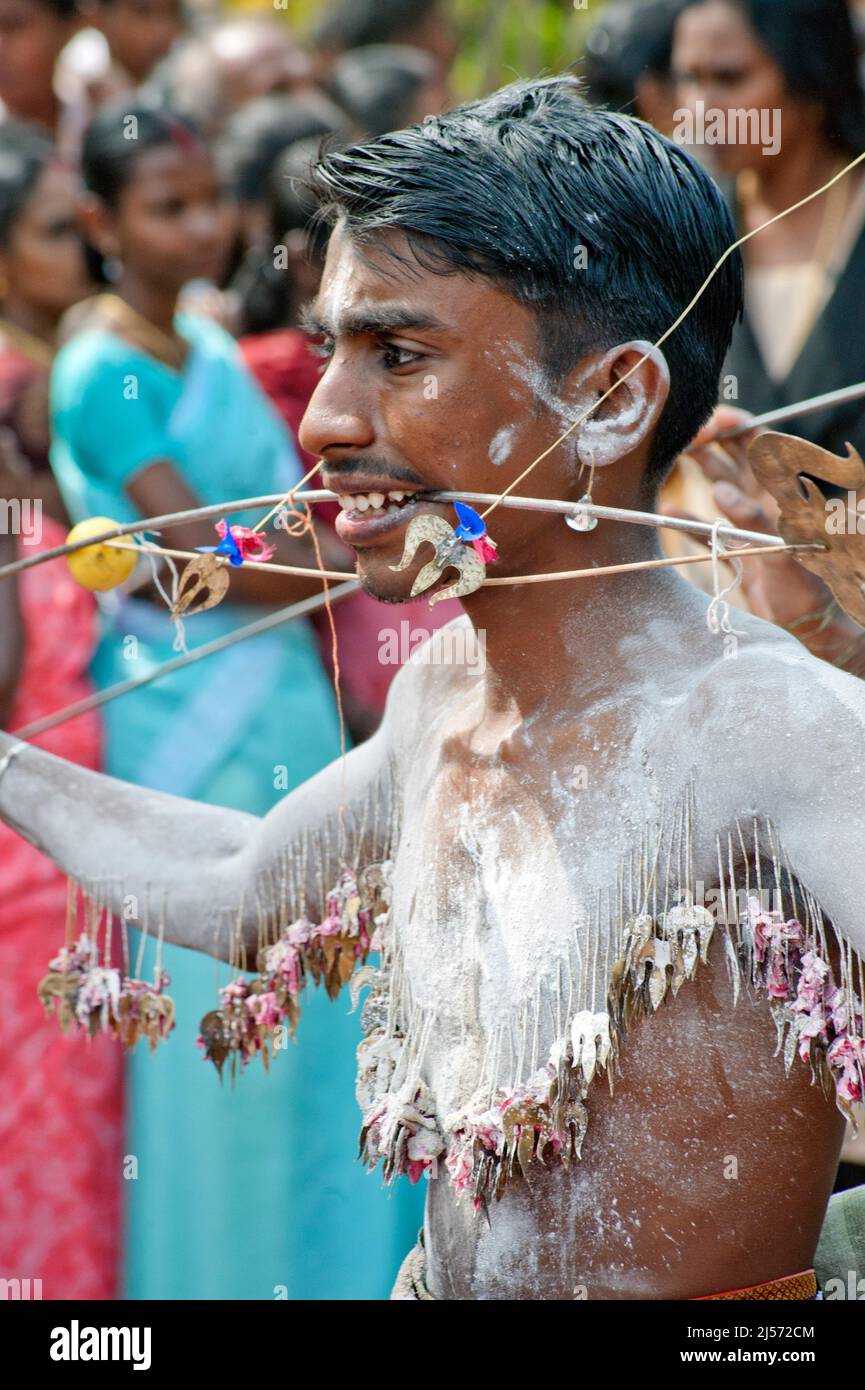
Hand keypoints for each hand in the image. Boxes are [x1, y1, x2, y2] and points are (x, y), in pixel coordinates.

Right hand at [682, 405, 833, 629]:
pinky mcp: (732, 547)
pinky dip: (684, 519)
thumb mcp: (785, 547)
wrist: (805, 625)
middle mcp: (761, 499)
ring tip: (666, 462)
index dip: (732, 425)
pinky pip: (703, 527)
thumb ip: (753, 517)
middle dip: (707, 440)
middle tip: (680, 439)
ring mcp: (745, 521)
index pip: (757, 441)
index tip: (706, 423)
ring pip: (715, 483)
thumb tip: (719, 490)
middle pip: (731, 455)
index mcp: (780, 490)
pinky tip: (665, 512)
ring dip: (696, 471)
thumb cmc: (804, 587)